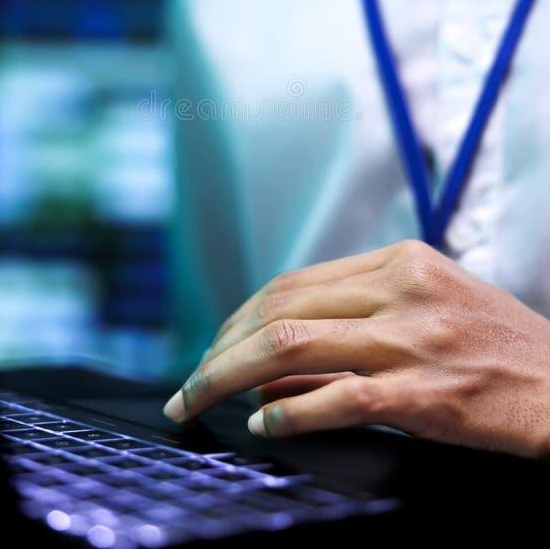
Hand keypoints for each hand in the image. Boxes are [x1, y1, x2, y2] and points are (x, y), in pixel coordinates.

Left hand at [163, 240, 549, 457]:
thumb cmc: (499, 348)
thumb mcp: (432, 303)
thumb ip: (360, 314)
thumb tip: (278, 358)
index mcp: (399, 262)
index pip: (293, 282)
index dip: (240, 316)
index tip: (215, 346)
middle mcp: (400, 290)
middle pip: (280, 309)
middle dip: (220, 347)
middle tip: (190, 381)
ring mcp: (412, 341)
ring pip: (291, 347)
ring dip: (229, 377)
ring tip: (199, 401)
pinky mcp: (424, 394)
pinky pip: (337, 398)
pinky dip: (290, 413)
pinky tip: (265, 427)